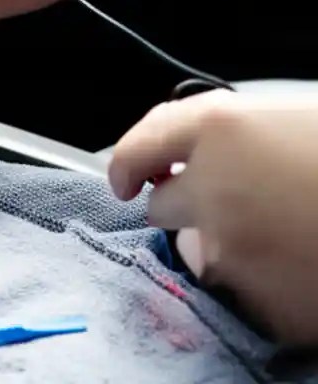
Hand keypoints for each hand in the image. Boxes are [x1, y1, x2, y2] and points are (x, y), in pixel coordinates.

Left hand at [109, 90, 317, 343]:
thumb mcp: (299, 121)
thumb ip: (237, 136)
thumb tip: (195, 157)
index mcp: (222, 129)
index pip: (142, 146)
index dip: (128, 162)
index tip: (126, 177)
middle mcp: (212, 188)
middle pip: (162, 206)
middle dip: (189, 207)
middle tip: (241, 205)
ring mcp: (232, 252)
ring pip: (201, 256)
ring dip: (227, 248)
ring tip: (291, 237)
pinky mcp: (262, 304)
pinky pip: (244, 295)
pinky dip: (266, 286)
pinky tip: (308, 265)